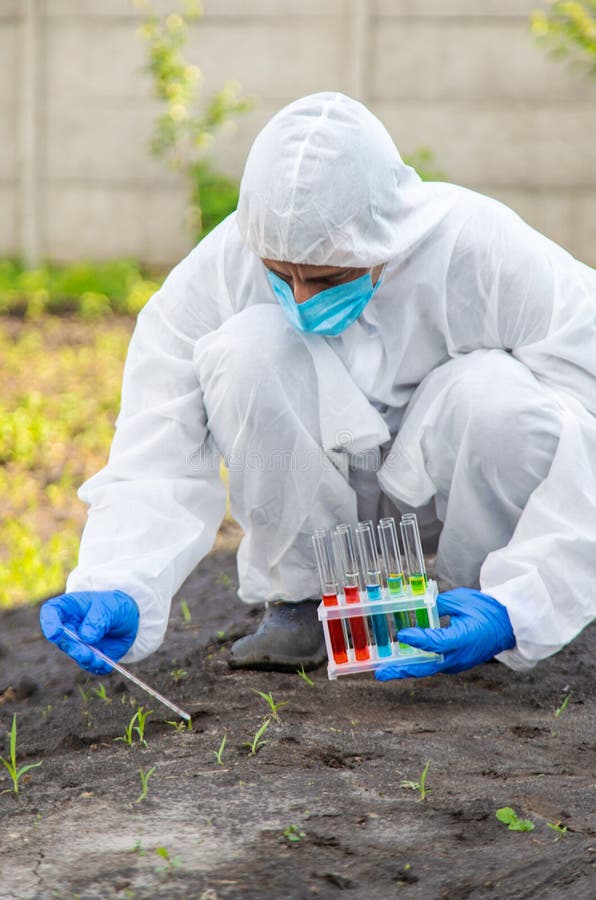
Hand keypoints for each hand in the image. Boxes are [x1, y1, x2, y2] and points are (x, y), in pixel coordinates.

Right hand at [40, 590, 138, 674]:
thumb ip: (98, 620)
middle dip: (74, 648)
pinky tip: (105, 663)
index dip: (49, 623)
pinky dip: (96, 666)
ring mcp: (77, 643)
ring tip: (99, 659)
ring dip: (85, 659)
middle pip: (62, 639)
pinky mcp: (88, 656)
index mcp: (68, 607)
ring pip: (74, 654)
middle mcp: (68, 627)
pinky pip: (89, 665)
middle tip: (87, 653)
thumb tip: (86, 637)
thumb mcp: (109, 607)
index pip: (50, 612)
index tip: (55, 634)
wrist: (130, 618)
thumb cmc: (114, 606)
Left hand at [375, 587, 514, 680]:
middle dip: (402, 669)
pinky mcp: (454, 663)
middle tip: (381, 672)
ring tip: (385, 669)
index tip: (402, 633)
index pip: (438, 642)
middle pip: (427, 665)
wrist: (506, 625)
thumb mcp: (461, 600)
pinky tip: (402, 661)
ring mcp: (457, 663)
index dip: (418, 639)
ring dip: (406, 668)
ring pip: (428, 667)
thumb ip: (438, 604)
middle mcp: (459, 656)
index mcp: (464, 639)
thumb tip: (418, 606)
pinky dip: (417, 664)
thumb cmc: (485, 610)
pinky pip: (433, 664)